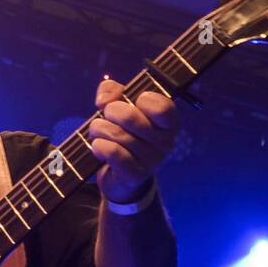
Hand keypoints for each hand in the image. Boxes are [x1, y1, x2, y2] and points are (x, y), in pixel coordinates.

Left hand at [87, 83, 178, 203]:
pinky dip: (99, 146)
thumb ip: (113, 91)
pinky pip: (112, 152)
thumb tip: (104, 100)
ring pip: (117, 134)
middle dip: (109, 112)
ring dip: (99, 129)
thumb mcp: (120, 107)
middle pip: (129, 116)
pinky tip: (99, 147)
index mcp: (168, 122)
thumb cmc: (123, 133)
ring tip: (98, 132)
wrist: (118, 175)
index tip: (132, 102)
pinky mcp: (135, 175)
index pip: (161, 106)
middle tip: (106, 117)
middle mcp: (165, 141)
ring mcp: (152, 160)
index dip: (140, 99)